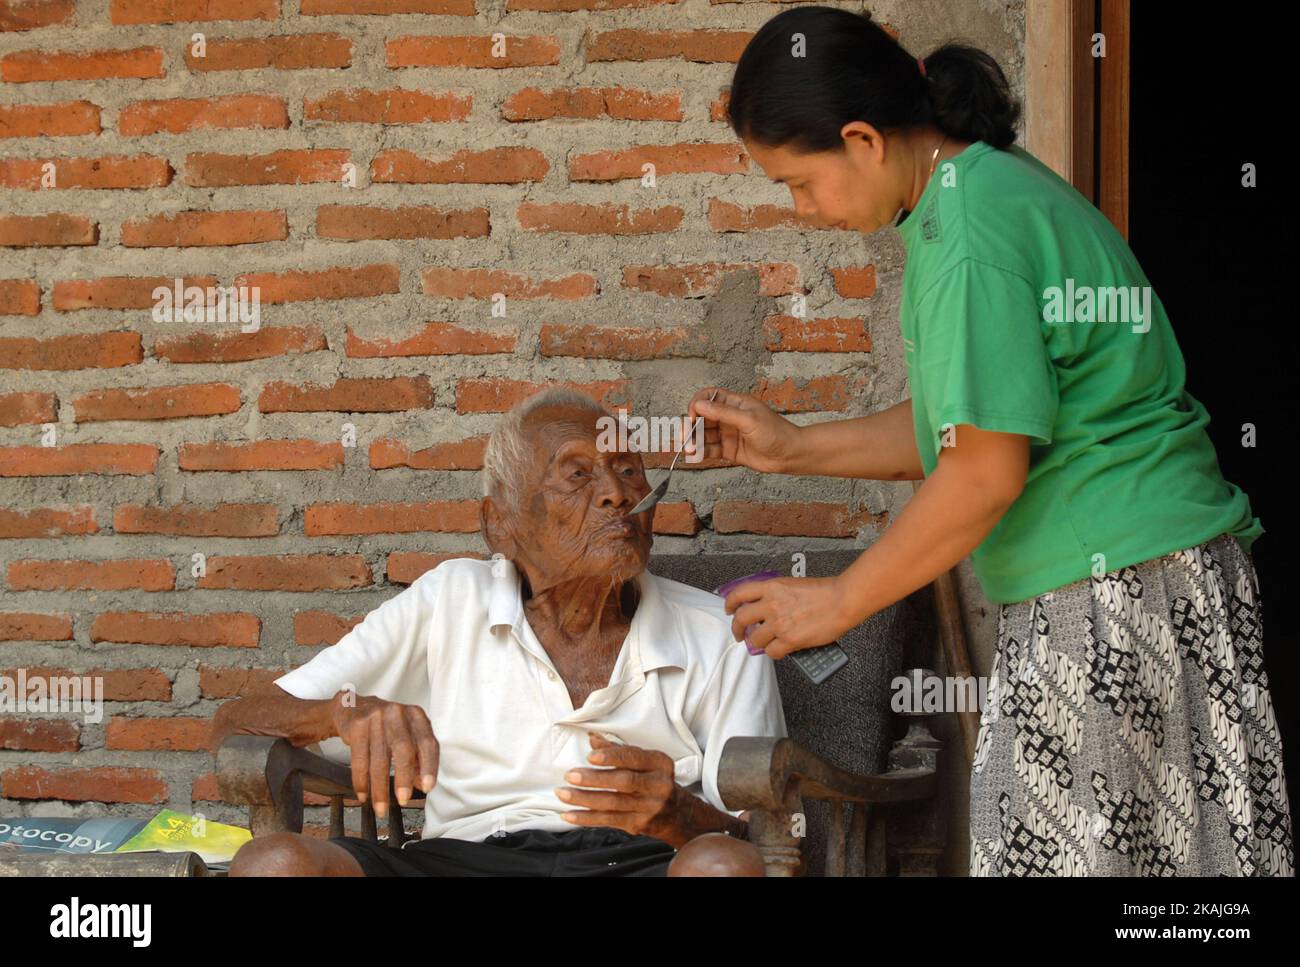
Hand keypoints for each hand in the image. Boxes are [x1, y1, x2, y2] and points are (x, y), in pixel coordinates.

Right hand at [330, 692, 438, 818]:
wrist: (353, 707)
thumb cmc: (386, 726)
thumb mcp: (406, 735)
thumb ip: (417, 758)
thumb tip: (421, 785)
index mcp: (416, 716)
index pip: (428, 743)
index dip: (429, 766)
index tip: (428, 787)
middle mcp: (398, 713)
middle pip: (404, 749)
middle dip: (404, 779)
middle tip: (404, 800)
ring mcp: (376, 718)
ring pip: (379, 759)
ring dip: (380, 788)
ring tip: (381, 807)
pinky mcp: (357, 726)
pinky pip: (359, 760)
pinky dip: (361, 781)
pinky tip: (363, 795)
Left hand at [557, 732, 691, 846]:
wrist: (677, 813)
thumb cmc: (653, 779)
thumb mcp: (644, 761)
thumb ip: (618, 750)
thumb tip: (592, 738)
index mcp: (659, 763)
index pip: (634, 758)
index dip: (611, 757)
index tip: (590, 756)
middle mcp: (657, 785)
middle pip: (623, 782)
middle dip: (594, 779)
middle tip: (570, 775)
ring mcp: (649, 808)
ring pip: (613, 804)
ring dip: (584, 799)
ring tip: (563, 793)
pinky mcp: (639, 825)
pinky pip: (608, 821)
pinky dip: (586, 818)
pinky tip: (569, 814)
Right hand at [685, 387, 800, 472]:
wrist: (790, 454)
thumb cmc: (776, 433)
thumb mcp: (749, 420)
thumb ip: (723, 413)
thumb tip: (700, 405)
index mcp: (735, 403)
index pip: (709, 397)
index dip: (698, 404)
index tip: (693, 415)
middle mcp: (729, 417)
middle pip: (703, 418)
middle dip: (692, 426)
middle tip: (685, 436)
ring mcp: (728, 434)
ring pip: (704, 435)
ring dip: (694, 441)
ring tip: (688, 449)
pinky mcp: (729, 450)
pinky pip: (710, 450)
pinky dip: (701, 452)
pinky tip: (695, 456)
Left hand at [724, 575, 858, 658]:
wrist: (842, 601)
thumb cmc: (824, 592)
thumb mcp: (793, 585)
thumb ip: (777, 595)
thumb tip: (767, 608)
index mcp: (771, 587)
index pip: (739, 593)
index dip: (730, 603)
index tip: (729, 609)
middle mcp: (771, 604)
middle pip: (741, 618)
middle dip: (737, 628)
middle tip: (740, 633)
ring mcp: (779, 623)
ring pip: (754, 638)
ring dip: (756, 643)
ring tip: (762, 643)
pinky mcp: (789, 639)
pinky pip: (772, 652)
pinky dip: (773, 653)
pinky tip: (779, 650)